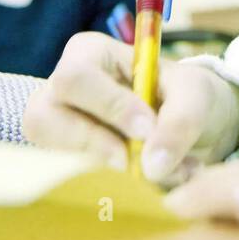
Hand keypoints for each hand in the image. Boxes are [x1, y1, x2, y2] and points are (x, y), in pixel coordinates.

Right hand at [22, 32, 238, 186]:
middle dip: (95, 144)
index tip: (146, 129)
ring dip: (105, 171)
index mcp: (88, 53)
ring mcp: (55, 125)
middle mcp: (60, 88)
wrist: (188, 121)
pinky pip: (71, 179)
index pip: (77, 78)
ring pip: (52, 155)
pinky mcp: (63, 159)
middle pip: (43, 118)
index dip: (109, 107)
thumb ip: (179, 121)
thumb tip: (151, 166)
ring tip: (153, 171)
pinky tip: (151, 180)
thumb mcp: (194, 94)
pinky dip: (113, 186)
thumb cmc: (182, 93)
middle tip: (136, 159)